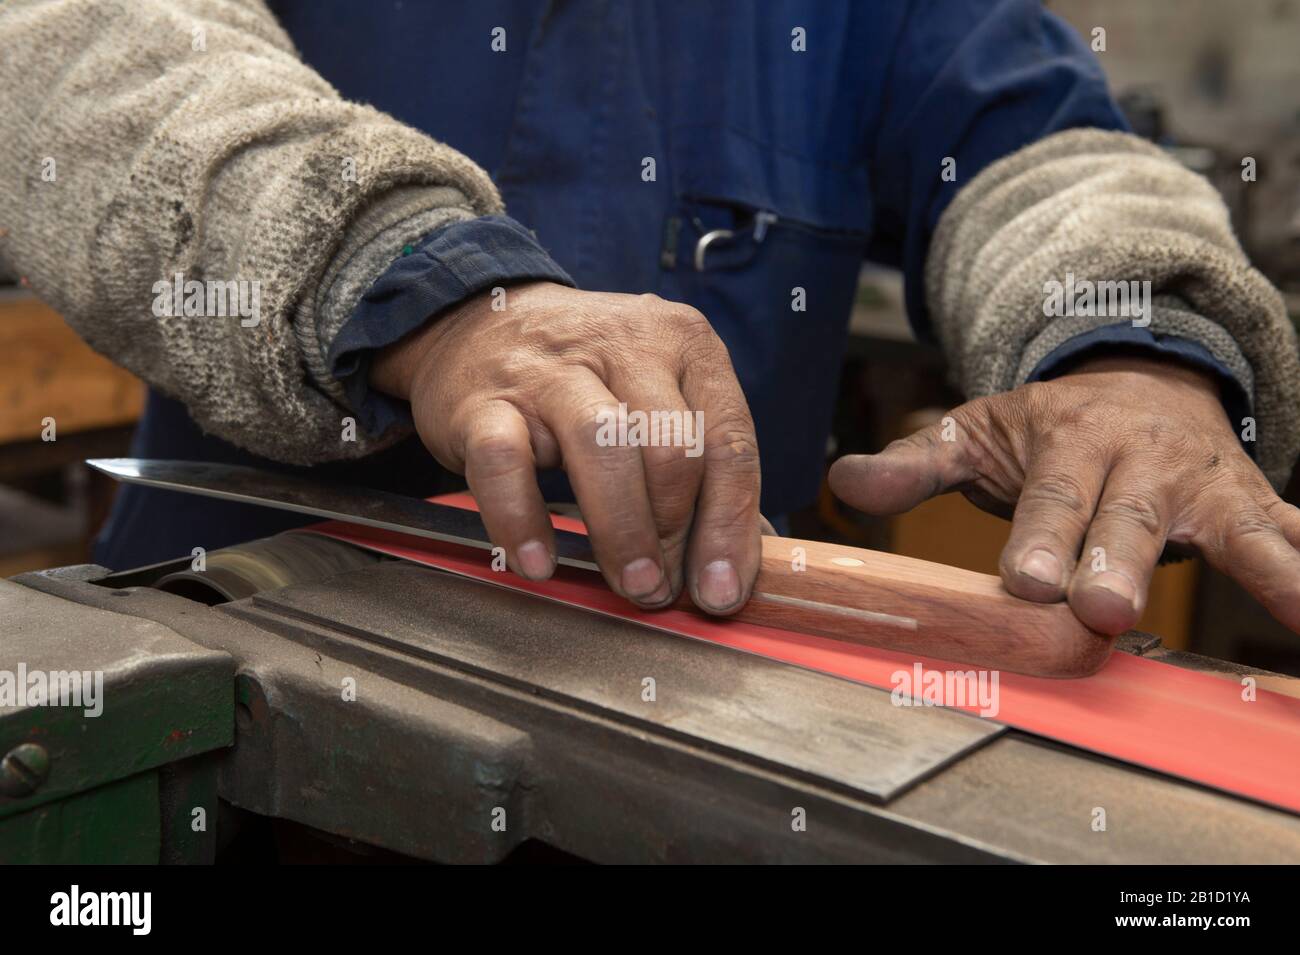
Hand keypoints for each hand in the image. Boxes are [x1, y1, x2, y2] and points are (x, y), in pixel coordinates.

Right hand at [370, 281, 761, 612]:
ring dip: (623, 532)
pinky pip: (505, 463)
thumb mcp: (658, 395)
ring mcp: (550, 369)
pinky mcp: (483, 400)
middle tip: (663, 590)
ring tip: (630, 586)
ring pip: (602, 447)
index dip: (730, 526)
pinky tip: (538, 564)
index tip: (721, 591)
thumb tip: (733, 569)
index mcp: (685, 342)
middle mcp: (624, 344)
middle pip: (672, 447)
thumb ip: (702, 468)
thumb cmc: (588, 376)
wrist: (478, 323)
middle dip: (677, 534)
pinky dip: (523, 521)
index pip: (729, 440)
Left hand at [829, 355, 1299, 635]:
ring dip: (1263, 572)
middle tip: (1102, 611)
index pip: (1050, 497)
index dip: (1041, 540)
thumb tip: (842, 482)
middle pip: (1129, 518)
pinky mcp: (1253, 503)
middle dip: (1116, 563)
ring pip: (1233, 528)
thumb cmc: (1051, 427)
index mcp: (1071, 442)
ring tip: (1297, 612)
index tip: (1031, 584)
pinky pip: (1293, 534)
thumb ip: (916, 461)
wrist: (1142, 378)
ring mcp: (1206, 483)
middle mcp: (1142, 461)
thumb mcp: (977, 433)